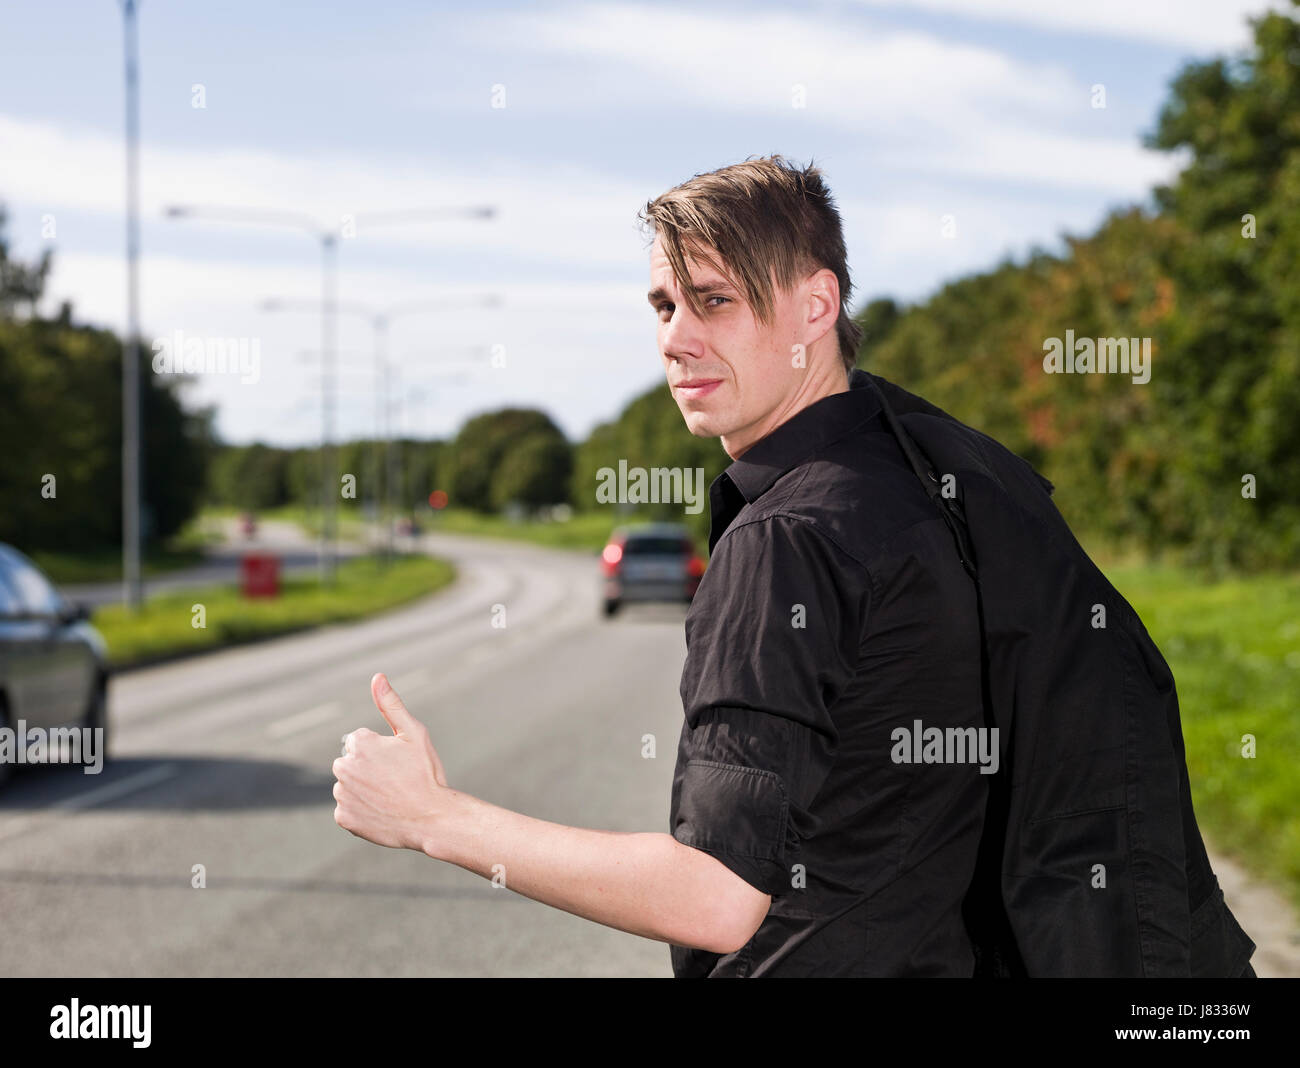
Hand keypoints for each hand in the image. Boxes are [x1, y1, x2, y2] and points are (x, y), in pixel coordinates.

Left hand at [332, 673, 449, 851]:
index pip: (360, 741)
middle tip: (395, 780)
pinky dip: (361, 811)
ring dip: (363, 790)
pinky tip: (382, 812)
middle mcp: (344, 767)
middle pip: (351, 762)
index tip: (398, 763)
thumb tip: (377, 676)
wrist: (431, 818)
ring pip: (349, 786)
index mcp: (359, 743)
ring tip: (390, 797)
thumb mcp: (414, 734)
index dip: (381, 751)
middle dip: (367, 768)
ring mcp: (342, 794)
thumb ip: (391, 705)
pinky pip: (348, 809)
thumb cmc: (425, 774)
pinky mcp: (343, 818)